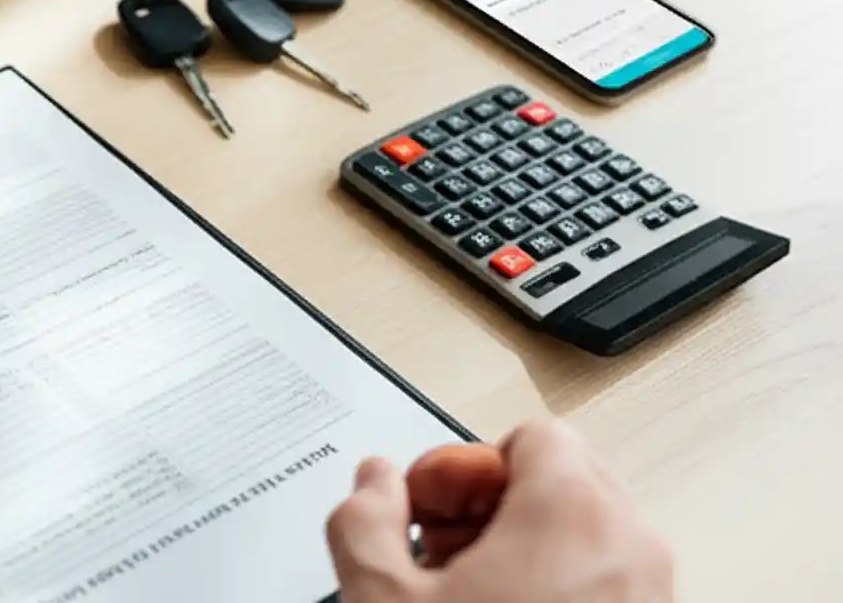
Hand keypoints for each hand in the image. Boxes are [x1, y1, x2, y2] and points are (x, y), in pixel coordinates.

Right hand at [326, 420, 673, 601]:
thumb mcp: (384, 598)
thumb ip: (366, 519)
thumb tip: (372, 484)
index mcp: (574, 513)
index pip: (532, 433)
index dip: (465, 466)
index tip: (434, 507)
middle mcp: (632, 546)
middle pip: (560, 477)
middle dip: (491, 507)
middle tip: (443, 553)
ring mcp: (653, 593)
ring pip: (585, 532)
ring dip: (523, 548)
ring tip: (471, 593)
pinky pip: (608, 578)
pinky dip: (559, 586)